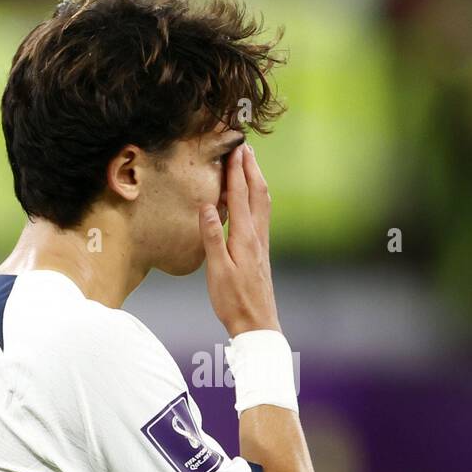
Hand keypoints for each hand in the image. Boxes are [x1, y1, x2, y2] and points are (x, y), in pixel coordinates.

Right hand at [201, 143, 280, 336]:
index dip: (237, 170)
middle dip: (251, 168)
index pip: (241, 195)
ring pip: (263, 203)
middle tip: (245, 147)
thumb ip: (212, 237)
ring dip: (256, 181)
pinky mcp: (261, 251)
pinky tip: (252, 200)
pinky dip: (257, 199)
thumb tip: (207, 206)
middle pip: (258, 193)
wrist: (256, 324)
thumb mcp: (217, 270)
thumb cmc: (234, 301)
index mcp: (245, 237)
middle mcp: (257, 236)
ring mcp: (262, 243)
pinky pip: (261, 216)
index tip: (234, 148)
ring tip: (250, 165)